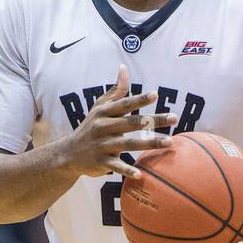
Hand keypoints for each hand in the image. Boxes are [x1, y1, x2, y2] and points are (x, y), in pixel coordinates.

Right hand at [62, 63, 175, 180]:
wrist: (69, 153)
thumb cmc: (90, 127)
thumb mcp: (99, 107)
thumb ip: (115, 91)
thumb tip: (124, 68)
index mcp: (104, 112)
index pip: (125, 104)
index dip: (139, 99)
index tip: (155, 95)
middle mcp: (103, 127)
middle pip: (132, 123)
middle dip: (153, 120)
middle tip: (174, 118)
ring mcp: (102, 145)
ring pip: (128, 144)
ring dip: (149, 143)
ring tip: (169, 142)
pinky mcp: (101, 162)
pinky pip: (116, 166)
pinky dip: (127, 170)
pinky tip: (141, 174)